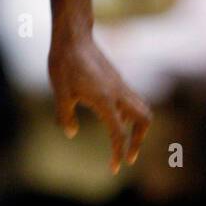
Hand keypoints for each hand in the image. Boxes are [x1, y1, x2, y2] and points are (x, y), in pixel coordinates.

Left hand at [48, 31, 151, 173]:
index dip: (118, 152)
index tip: (116, 168)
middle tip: (128, 155)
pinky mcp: (117, 80)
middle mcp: (118, 92)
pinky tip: (113, 119)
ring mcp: (120, 85)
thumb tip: (71, 133)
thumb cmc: (64, 63)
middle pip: (145, 119)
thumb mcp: (60, 92)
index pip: (118, 133)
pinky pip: (132, 100)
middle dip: (139, 140)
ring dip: (137, 127)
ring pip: (142, 108)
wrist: (73, 37)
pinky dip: (129, 114)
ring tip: (122, 139)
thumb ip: (65, 115)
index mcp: (105, 100)